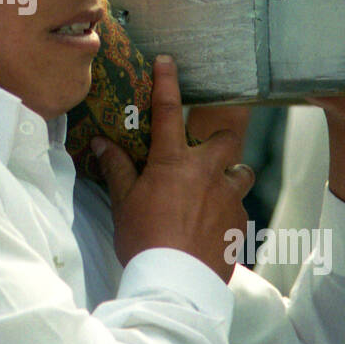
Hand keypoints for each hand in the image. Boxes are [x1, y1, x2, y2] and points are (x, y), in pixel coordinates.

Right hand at [91, 56, 253, 281]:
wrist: (176, 282)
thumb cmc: (145, 240)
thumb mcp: (124, 203)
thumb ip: (117, 169)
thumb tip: (102, 144)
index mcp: (174, 162)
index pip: (167, 110)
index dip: (167, 82)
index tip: (168, 61)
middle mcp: (207, 172)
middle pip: (226, 137)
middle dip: (220, 136)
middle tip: (205, 149)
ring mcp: (228, 197)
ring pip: (243, 172)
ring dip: (231, 174)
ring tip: (216, 189)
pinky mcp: (241, 223)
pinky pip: (240, 208)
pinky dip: (228, 210)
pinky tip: (212, 225)